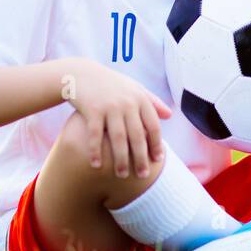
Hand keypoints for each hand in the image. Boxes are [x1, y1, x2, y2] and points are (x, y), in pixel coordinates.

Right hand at [63, 59, 172, 177]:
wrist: (81, 74)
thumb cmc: (111, 84)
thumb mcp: (133, 88)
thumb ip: (152, 101)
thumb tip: (170, 116)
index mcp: (140, 98)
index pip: (153, 126)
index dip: (156, 144)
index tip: (158, 160)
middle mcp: (127, 103)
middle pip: (137, 136)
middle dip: (141, 158)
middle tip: (143, 175)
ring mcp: (109, 106)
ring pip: (118, 138)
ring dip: (120, 159)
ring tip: (121, 175)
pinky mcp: (92, 110)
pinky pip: (95, 135)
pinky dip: (96, 151)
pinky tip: (97, 165)